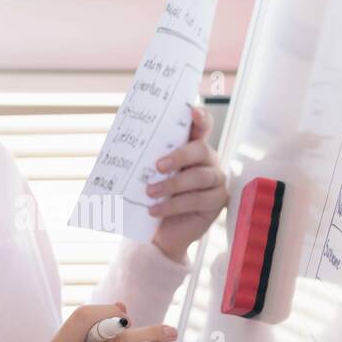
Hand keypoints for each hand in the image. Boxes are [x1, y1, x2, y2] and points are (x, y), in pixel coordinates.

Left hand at [149, 106, 228, 262]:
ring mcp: (215, 180)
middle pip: (201, 149)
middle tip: (157, 166)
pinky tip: (155, 210)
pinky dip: (174, 205)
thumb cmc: (154, 197)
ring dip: (173, 184)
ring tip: (150, 192)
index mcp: (192, 146)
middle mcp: (208, 160)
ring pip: (200, 176)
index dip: (201, 117)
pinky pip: (198, 200)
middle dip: (179, 156)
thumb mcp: (148, 174)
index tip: (192, 111)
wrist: (160, 231)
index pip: (202, 126)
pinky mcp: (217, 201)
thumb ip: (146, 159)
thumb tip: (124, 148)